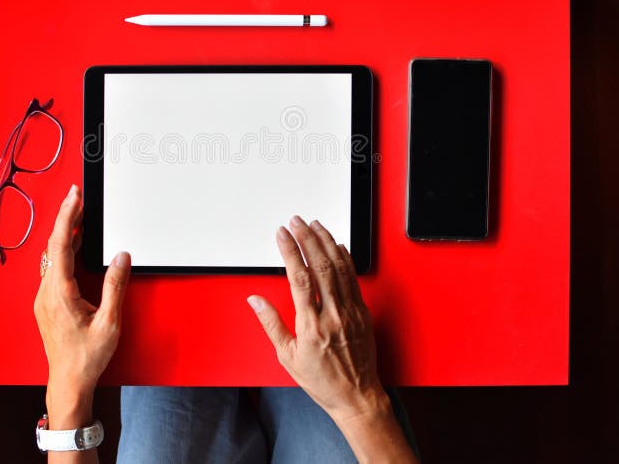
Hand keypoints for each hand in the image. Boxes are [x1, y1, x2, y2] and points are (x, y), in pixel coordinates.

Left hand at [33, 184, 130, 428]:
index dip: (67, 216)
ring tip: (80, 215)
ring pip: (52, 255)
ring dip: (66, 233)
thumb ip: (115, 286)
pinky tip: (75, 245)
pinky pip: (54, 267)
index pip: (61, 244)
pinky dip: (64, 249)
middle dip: (66, 217)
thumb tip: (120, 257)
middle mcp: (47, 292)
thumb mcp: (109, 322)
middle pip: (54, 245)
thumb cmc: (86, 357)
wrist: (68, 381)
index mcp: (60, 293)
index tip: (74, 196)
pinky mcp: (47, 302)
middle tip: (78, 197)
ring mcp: (44, 297)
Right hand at [248, 215, 385, 423]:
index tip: (282, 234)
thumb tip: (256, 300)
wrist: (356, 396)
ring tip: (315, 225)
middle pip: (320, 265)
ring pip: (339, 267)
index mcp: (311, 325)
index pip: (298, 277)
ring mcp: (350, 311)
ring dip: (326, 241)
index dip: (290, 250)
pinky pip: (353, 278)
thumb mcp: (287, 356)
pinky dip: (345, 258)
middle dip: (307, 238)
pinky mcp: (362, 312)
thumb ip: (271, 323)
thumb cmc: (322, 380)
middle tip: (296, 221)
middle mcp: (333, 314)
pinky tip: (337, 245)